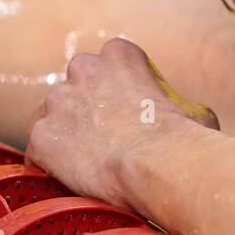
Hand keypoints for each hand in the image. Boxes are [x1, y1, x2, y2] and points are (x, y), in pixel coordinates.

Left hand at [25, 37, 218, 205]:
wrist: (159, 167)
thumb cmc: (183, 140)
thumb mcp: (194, 110)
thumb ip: (176, 105)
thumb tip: (189, 119)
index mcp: (120, 54)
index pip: (108, 65)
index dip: (117, 92)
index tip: (126, 113)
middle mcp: (83, 69)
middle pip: (75, 87)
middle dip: (85, 109)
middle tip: (105, 138)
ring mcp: (57, 102)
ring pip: (52, 117)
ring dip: (66, 136)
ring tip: (88, 164)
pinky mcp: (41, 137)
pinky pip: (39, 151)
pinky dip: (51, 166)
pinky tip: (73, 181)